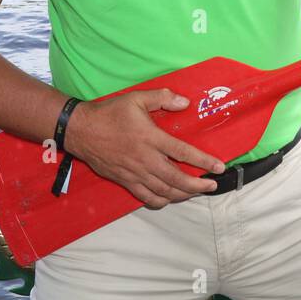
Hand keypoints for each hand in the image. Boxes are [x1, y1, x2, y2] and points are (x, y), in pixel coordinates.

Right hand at [65, 90, 225, 208]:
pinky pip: (146, 197)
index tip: (219, 167)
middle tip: (211, 185)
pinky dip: (161, 201)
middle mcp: (145, 159)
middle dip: (197, 185)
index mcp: (150, 138)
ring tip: (195, 192)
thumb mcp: (137, 98)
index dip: (203, 161)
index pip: (183, 152)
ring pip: (164, 191)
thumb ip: (162, 98)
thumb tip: (185, 102)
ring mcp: (135, 173)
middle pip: (177, 178)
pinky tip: (170, 199)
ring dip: (182, 194)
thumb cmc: (110, 113)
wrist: (82, 130)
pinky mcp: (125, 181)